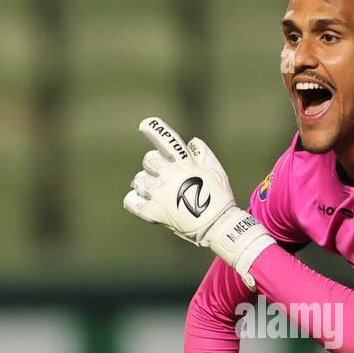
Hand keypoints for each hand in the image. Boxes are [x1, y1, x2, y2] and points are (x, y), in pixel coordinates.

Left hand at [124, 117, 275, 286]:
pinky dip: (135, 200)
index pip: (166, 140)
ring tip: (158, 194)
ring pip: (139, 180)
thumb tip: (192, 142)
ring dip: (146, 184)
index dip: (153, 129)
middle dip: (154, 165)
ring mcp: (160, 194)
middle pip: (149, 160)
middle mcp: (169, 176)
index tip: (144, 125)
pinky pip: (132, 201)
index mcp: (185, 164)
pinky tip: (144, 202)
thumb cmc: (220, 199)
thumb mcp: (217, 172)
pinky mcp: (154, 212)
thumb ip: (204, 154)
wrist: (219, 227)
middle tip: (164, 176)